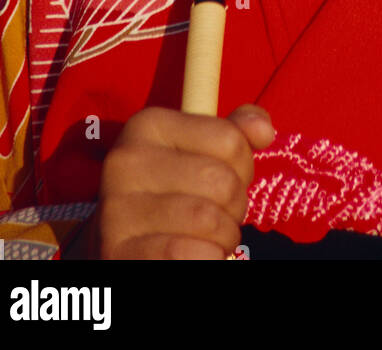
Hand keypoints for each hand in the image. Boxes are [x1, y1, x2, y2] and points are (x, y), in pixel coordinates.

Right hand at [92, 104, 275, 259]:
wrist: (121, 237)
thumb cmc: (171, 187)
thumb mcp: (198, 148)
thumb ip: (235, 131)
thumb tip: (264, 130)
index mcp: (149, 124)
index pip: (230, 140)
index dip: (243, 165)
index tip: (228, 176)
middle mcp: (127, 160)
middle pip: (222, 182)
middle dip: (236, 204)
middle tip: (222, 212)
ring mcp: (117, 207)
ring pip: (208, 220)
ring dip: (225, 235)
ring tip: (212, 235)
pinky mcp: (117, 250)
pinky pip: (187, 254)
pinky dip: (208, 257)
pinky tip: (198, 252)